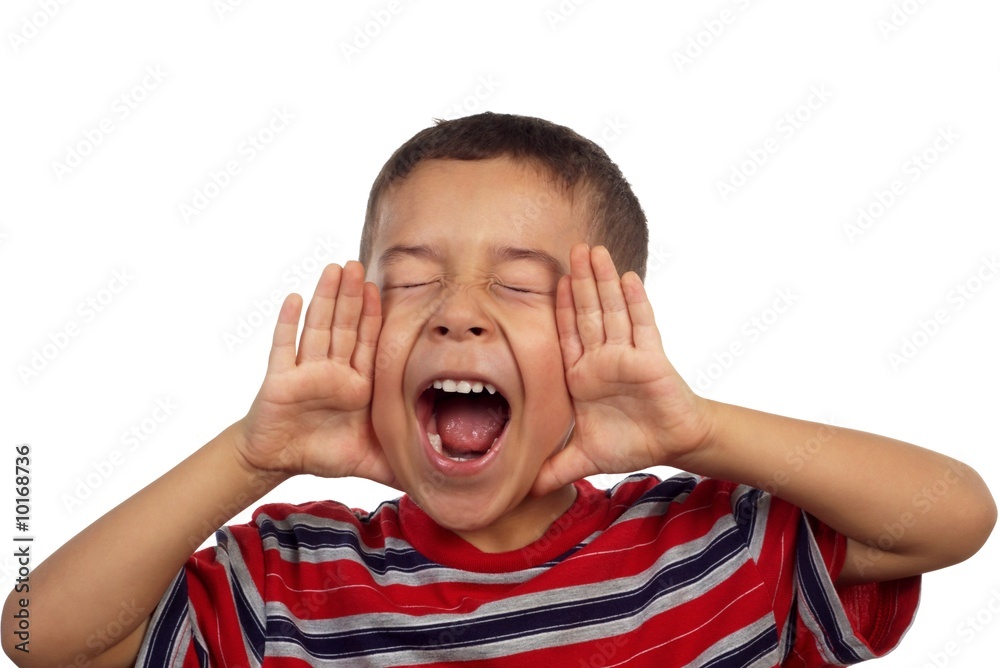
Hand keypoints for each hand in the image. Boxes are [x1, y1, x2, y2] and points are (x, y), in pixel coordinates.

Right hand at [234, 261, 396, 487]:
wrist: (279, 460)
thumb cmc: (324, 452)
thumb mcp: (369, 461)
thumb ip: (401, 468)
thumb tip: (437, 486)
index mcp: (357, 384)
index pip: (368, 343)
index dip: (373, 316)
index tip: (381, 288)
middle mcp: (333, 371)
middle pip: (344, 327)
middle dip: (351, 296)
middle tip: (359, 264)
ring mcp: (305, 371)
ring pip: (318, 328)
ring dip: (325, 298)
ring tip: (334, 268)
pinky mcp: (279, 379)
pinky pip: (284, 347)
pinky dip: (288, 323)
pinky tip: (295, 298)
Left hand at [532, 244, 714, 495]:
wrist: (671, 446)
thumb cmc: (630, 443)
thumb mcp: (584, 457)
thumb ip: (555, 469)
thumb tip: (524, 490)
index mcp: (581, 376)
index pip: (567, 335)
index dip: (560, 308)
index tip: (552, 282)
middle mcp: (602, 360)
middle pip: (589, 313)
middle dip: (581, 281)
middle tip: (571, 248)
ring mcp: (628, 355)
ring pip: (612, 311)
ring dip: (603, 281)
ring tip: (594, 250)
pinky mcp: (651, 358)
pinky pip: (642, 325)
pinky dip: (635, 301)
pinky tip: (627, 277)